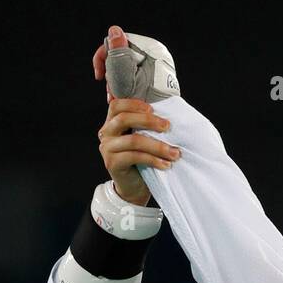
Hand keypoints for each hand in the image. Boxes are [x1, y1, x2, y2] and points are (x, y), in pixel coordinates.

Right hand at [92, 26, 180, 206]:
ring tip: (175, 153)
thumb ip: (154, 118)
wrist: (136, 190)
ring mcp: (107, 146)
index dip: (129, 93)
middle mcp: (107, 129)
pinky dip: (154, 159)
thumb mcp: (151, 135)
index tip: (150, 104)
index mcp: (115, 118)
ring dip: (157, 145)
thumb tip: (174, 101)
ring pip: (132, 137)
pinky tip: (167, 164)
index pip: (118, 97)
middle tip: (169, 126)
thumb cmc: (146, 159)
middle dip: (148, 118)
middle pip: (122, 113)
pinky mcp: (112, 163)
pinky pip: (134, 156)